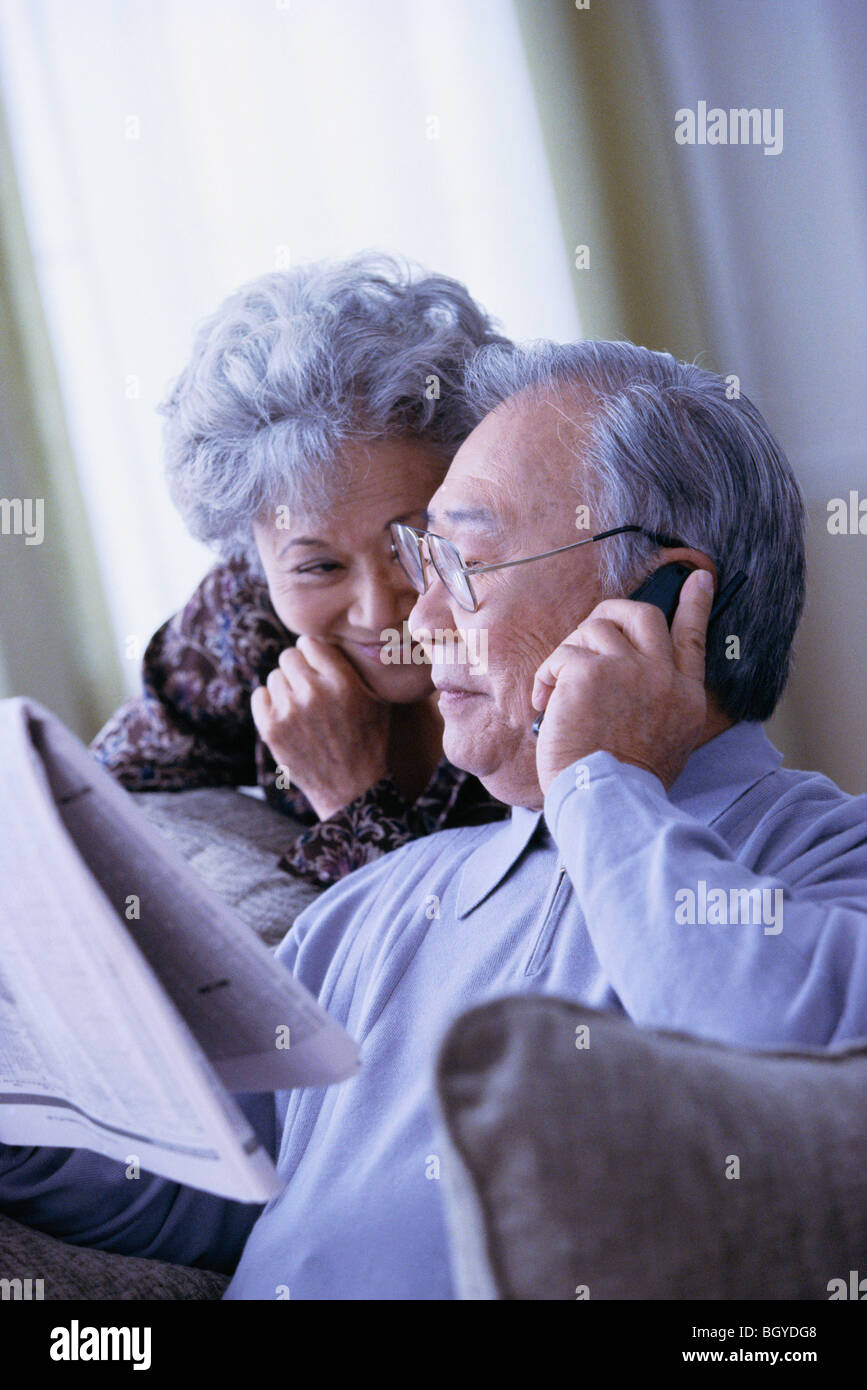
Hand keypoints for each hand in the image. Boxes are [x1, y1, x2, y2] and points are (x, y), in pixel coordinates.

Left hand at [251, 635, 390, 818]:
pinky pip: (259, 695)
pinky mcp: (270, 729)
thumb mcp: (376, 701)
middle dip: (298, 669)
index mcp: (343, 682)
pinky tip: (287, 716)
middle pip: (289, 657)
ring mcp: (289, 711)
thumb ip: (356, 667)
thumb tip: (334, 637)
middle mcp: (314, 693)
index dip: (313, 654)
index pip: (310, 643)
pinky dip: (270, 703)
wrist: (351, 789)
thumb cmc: (368, 741)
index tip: (317, 666)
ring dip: (285, 688)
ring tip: (302, 708)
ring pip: (274, 677)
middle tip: (308, 687)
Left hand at [531, 569, 714, 795]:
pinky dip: (547, 678)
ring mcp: (628, 669)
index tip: (700, 578)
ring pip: (595, 629)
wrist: (606, 800)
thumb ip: (659, 704)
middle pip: (642, 614)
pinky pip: (562, 655)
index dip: (695, 604)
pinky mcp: (589, 672)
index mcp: (684, 695)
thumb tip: (638, 682)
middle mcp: (662, 675)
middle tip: (586, 637)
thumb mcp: (668, 740)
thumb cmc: (624, 783)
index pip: (693, 636)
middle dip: (609, 615)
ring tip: (558, 693)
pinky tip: (545, 704)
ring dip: (569, 655)